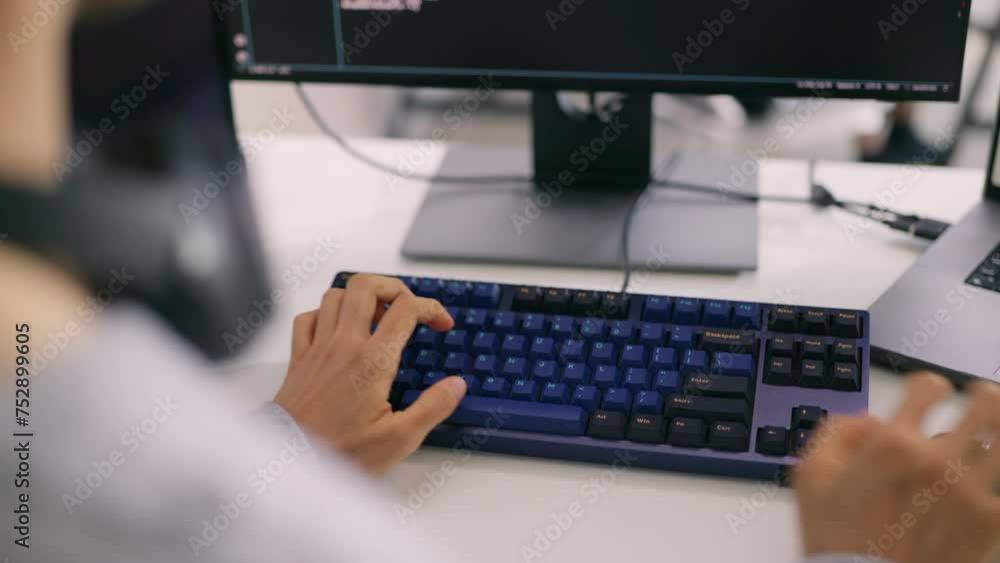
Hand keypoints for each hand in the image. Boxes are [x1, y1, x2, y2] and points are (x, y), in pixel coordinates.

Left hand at [274, 274, 466, 473]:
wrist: (291, 463)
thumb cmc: (340, 454)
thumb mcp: (399, 439)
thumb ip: (432, 408)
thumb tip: (456, 385)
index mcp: (372, 361)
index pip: (406, 309)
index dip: (431, 308)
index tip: (441, 323)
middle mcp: (343, 345)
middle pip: (367, 286)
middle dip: (394, 287)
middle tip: (409, 307)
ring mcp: (317, 348)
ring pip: (336, 295)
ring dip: (360, 297)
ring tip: (377, 315)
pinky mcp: (299, 359)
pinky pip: (308, 317)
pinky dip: (325, 313)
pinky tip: (337, 328)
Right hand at [794, 372, 999, 562]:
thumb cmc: (837, 541)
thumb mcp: (810, 477)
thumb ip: (836, 433)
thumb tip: (870, 422)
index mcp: (893, 446)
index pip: (929, 387)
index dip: (929, 383)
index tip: (929, 392)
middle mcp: (938, 463)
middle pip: (986, 405)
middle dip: (983, 396)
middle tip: (980, 400)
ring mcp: (971, 494)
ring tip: (993, 433)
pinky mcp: (992, 525)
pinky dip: (998, 478)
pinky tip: (990, 475)